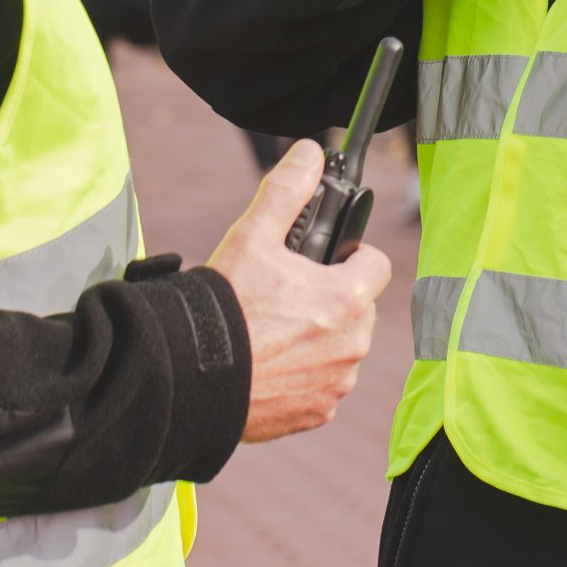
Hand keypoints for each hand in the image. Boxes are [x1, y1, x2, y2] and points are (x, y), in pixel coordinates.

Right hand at [204, 141, 391, 442]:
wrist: (190, 377)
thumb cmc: (224, 306)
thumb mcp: (253, 236)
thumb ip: (287, 191)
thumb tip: (310, 153)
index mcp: (347, 298)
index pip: (376, 265)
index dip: (351, 257)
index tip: (324, 260)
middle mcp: (353, 344)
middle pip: (359, 309)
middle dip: (332, 299)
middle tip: (288, 296)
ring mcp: (337, 383)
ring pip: (342, 349)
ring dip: (320, 340)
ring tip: (274, 332)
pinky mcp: (317, 413)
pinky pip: (323, 387)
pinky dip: (305, 377)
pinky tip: (270, 366)